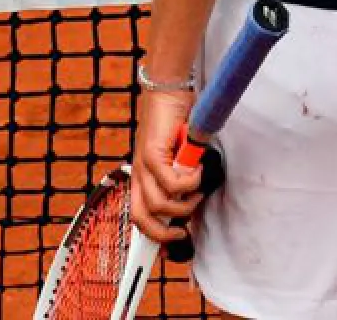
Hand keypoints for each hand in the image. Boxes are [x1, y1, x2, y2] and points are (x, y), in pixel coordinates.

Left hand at [129, 88, 203, 243]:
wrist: (167, 89)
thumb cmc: (175, 121)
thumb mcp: (179, 157)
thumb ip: (182, 176)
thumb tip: (193, 197)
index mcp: (142, 177)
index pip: (139, 216)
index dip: (152, 238)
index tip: (172, 247)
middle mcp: (139, 173)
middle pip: (142, 219)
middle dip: (164, 235)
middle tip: (184, 231)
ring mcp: (143, 164)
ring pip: (160, 204)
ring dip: (185, 203)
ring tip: (197, 188)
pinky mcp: (152, 153)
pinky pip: (172, 182)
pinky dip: (190, 181)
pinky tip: (198, 170)